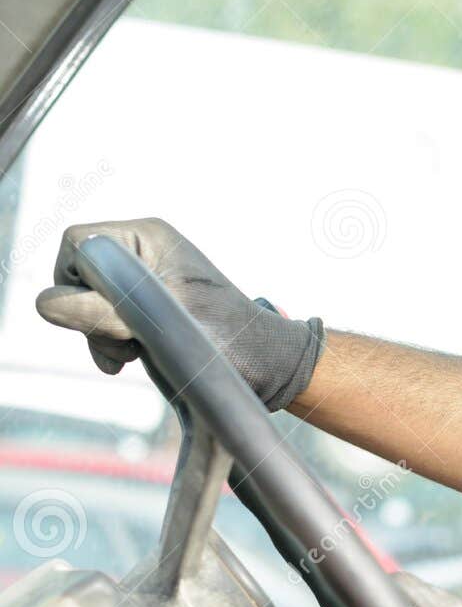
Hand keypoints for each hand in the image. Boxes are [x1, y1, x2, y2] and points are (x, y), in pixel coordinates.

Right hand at [35, 217, 324, 411]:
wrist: (266, 368)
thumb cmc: (229, 343)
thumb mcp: (161, 324)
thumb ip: (102, 312)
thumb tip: (49, 304)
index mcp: (150, 238)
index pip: (77, 244)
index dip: (78, 282)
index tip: (109, 315)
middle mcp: (144, 251)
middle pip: (75, 274)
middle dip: (87, 313)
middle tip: (125, 342)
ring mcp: (143, 279)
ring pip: (83, 300)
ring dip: (97, 332)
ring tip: (131, 353)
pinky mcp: (144, 307)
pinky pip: (100, 318)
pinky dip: (105, 340)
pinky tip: (128, 357)